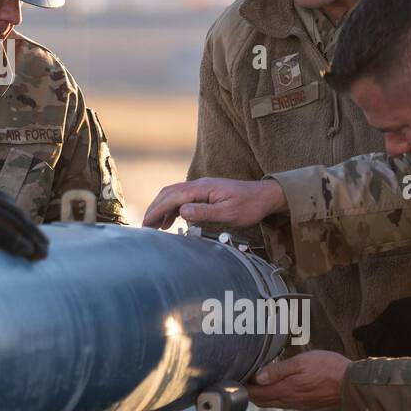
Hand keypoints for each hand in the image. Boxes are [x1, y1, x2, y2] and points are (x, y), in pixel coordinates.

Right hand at [0, 178, 47, 260]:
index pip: (7, 204)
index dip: (21, 220)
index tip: (32, 232)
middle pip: (15, 214)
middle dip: (32, 231)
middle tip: (46, 246)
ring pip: (12, 223)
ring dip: (29, 239)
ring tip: (41, 254)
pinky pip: (0, 233)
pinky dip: (14, 243)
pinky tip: (25, 252)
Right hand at [142, 177, 285, 229]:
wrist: (264, 196)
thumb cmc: (249, 206)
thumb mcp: (228, 213)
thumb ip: (204, 212)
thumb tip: (182, 212)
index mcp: (202, 188)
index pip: (173, 197)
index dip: (158, 210)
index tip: (147, 223)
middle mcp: (199, 185)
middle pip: (169, 193)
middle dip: (155, 208)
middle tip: (145, 225)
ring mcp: (201, 188)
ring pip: (174, 195)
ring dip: (162, 208)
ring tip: (154, 225)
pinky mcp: (205, 193)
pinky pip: (182, 198)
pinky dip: (171, 208)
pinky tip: (170, 220)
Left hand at [246, 352, 350, 410]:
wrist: (351, 382)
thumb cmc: (328, 368)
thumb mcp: (301, 362)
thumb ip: (278, 371)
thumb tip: (257, 377)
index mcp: (285, 391)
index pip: (256, 394)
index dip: (244, 387)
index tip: (236, 377)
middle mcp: (288, 401)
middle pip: (261, 401)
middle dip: (249, 391)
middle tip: (242, 377)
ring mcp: (296, 404)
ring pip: (271, 402)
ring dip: (261, 394)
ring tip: (254, 380)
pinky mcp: (304, 403)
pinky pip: (282, 402)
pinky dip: (273, 395)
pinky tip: (273, 385)